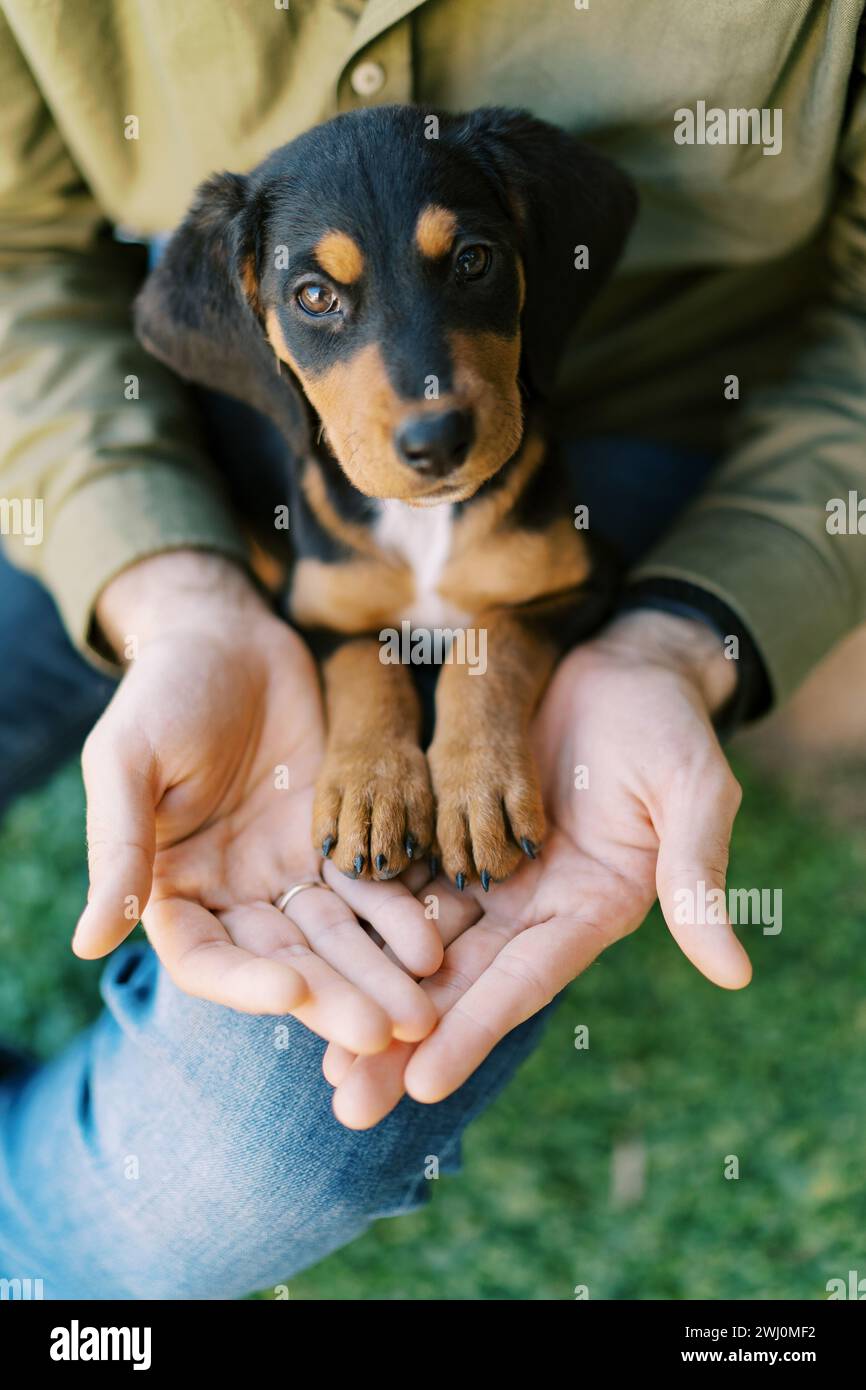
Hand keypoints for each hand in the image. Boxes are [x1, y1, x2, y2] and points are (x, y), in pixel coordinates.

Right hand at [73, 551, 441, 1051]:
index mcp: (173, 888)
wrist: (232, 635)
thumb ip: (118, 849)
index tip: (291, 991)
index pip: (207, 958)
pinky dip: (403, 913)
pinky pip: (374, 884)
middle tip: (389, 1029)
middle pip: (287, 959)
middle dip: (337, 995)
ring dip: (381, 970)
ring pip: (339, 934)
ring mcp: (289, 870)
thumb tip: (87, 942)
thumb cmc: (165, 691)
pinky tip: (439, 938)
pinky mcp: (338, 838)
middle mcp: (234, 893)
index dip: (246, 981)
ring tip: (427, 1004)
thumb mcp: (128, 760)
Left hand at [323, 610, 751, 1126]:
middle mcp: (531, 904)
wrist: (620, 664)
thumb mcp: (692, 792)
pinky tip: (312, 952)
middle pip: (459, 980)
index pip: (525, 979)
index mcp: (589, 908)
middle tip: (348, 1103)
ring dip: (370, 992)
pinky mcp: (450, 831)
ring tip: (316, 1051)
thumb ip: (697, 877)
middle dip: (404, 1039)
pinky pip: (399, 877)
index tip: (424, 1084)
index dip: (476, 1030)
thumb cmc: (667, 725)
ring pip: (417, 940)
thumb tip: (735, 974)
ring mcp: (487, 870)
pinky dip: (361, 917)